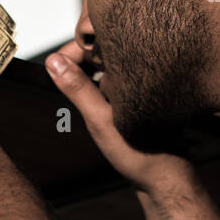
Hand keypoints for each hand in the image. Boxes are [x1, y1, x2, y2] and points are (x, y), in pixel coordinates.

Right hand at [44, 41, 187, 191]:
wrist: (166, 177)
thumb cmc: (138, 151)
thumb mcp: (99, 120)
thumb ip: (77, 88)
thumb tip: (53, 60)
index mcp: (136, 68)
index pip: (98, 42)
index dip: (73, 50)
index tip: (55, 64)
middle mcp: (145, 69)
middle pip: (103, 50)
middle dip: (81, 61)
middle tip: (67, 83)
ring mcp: (145, 81)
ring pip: (109, 65)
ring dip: (91, 74)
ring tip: (85, 97)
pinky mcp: (146, 92)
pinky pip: (118, 78)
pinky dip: (103, 85)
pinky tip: (101, 104)